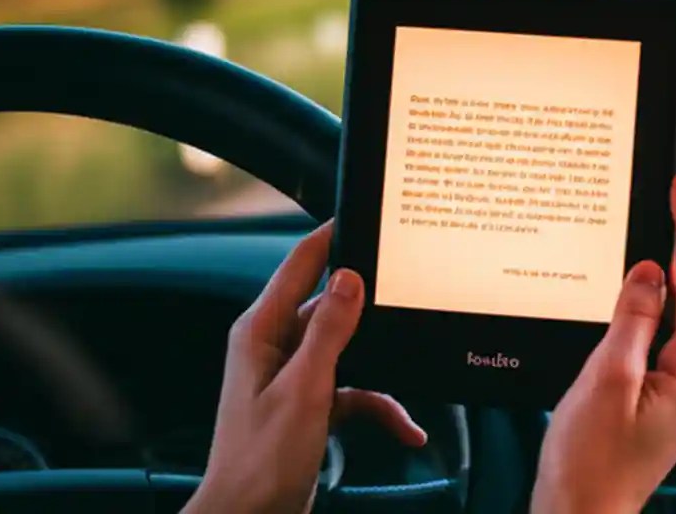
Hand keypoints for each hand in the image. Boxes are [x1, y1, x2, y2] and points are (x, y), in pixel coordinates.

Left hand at [184, 221, 427, 513]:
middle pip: (332, 306)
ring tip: (414, 378)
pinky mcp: (312, 406)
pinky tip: (407, 427)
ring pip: (351, 350)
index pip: (300, 263)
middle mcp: (276, 347)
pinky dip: (382, 406)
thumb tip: (349, 278)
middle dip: (371, 307)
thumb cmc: (261, 460)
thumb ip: (329, 330)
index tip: (365, 214)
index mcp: (262, 330)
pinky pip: (355, 391)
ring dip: (383, 369)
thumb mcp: (305, 389)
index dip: (332, 235)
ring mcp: (295, 377)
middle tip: (409, 291)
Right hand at [532, 171, 675, 512]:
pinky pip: (660, 342)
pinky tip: (634, 296)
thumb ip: (632, 317)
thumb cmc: (588, 464)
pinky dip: (648, 312)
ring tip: (654, 230)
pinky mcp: (661, 402)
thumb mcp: (604, 377)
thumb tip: (651, 272)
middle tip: (671, 195)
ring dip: (665, 277)